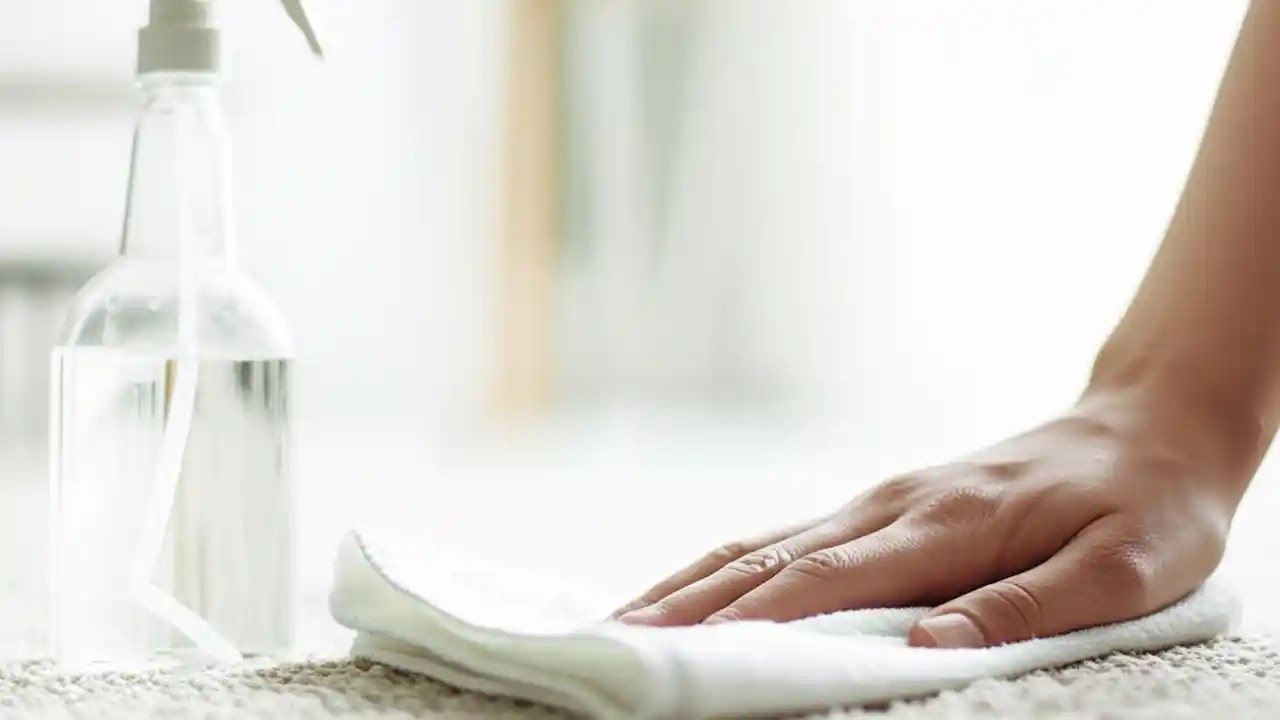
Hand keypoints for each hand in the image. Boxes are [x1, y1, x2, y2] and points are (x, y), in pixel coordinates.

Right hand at [614, 385, 1258, 646]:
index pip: (826, 580)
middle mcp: (893, 507)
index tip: (685, 652)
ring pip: (765, 543)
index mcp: (945, 525)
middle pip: (769, 559)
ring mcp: (882, 502)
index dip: (751, 622)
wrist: (1146, 426)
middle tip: (618, 640)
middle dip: (690, 605)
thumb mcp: (1122, 569)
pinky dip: (729, 568)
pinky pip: (789, 539)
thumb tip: (927, 642)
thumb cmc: (1144, 505)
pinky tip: (699, 589)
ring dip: (693, 583)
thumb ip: (1026, 606)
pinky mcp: (884, 508)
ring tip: (630, 619)